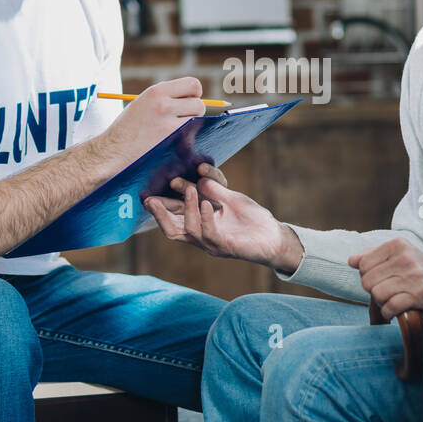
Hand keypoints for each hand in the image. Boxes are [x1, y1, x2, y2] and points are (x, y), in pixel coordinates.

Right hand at [99, 77, 204, 160]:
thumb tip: (195, 98)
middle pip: (199, 103)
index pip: (193, 84)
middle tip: (181, 119)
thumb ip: (166, 97)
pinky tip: (173, 142)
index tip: (187, 101)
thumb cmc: (128, 127)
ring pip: (198, 120)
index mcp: (156, 91)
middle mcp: (164, 104)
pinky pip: (191, 136)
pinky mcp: (171, 141)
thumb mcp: (143, 102)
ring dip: (191, 126)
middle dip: (194, 112)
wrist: (113, 150)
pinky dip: (187, 139)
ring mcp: (168, 124)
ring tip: (175, 130)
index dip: (194, 93)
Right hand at [144, 165, 302, 272]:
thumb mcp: (231, 198)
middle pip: (172, 229)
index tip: (148, 193)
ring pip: (189, 230)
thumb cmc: (252, 219)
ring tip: (190, 188)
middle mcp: (201, 236)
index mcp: (199, 223)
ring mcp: (212, 243)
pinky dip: (205, 218)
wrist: (274, 237)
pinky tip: (206, 204)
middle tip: (150, 200)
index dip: (160, 206)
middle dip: (159, 215)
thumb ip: (215, 187)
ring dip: (187, 208)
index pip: (174, 215)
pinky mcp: (225, 246)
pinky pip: (210, 234)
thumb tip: (199, 175)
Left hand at [349, 238, 422, 319]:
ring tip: (393, 299)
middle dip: (374, 290)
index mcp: (397, 245)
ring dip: (382, 302)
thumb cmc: (416, 269)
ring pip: (377, 295)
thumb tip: (351, 261)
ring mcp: (414, 276)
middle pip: (367, 282)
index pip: (363, 265)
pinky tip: (396, 310)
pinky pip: (390, 307)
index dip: (368, 276)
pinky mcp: (419, 294)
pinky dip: (389, 312)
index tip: (381, 279)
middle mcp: (406, 258)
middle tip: (388, 291)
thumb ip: (372, 256)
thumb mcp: (397, 255)